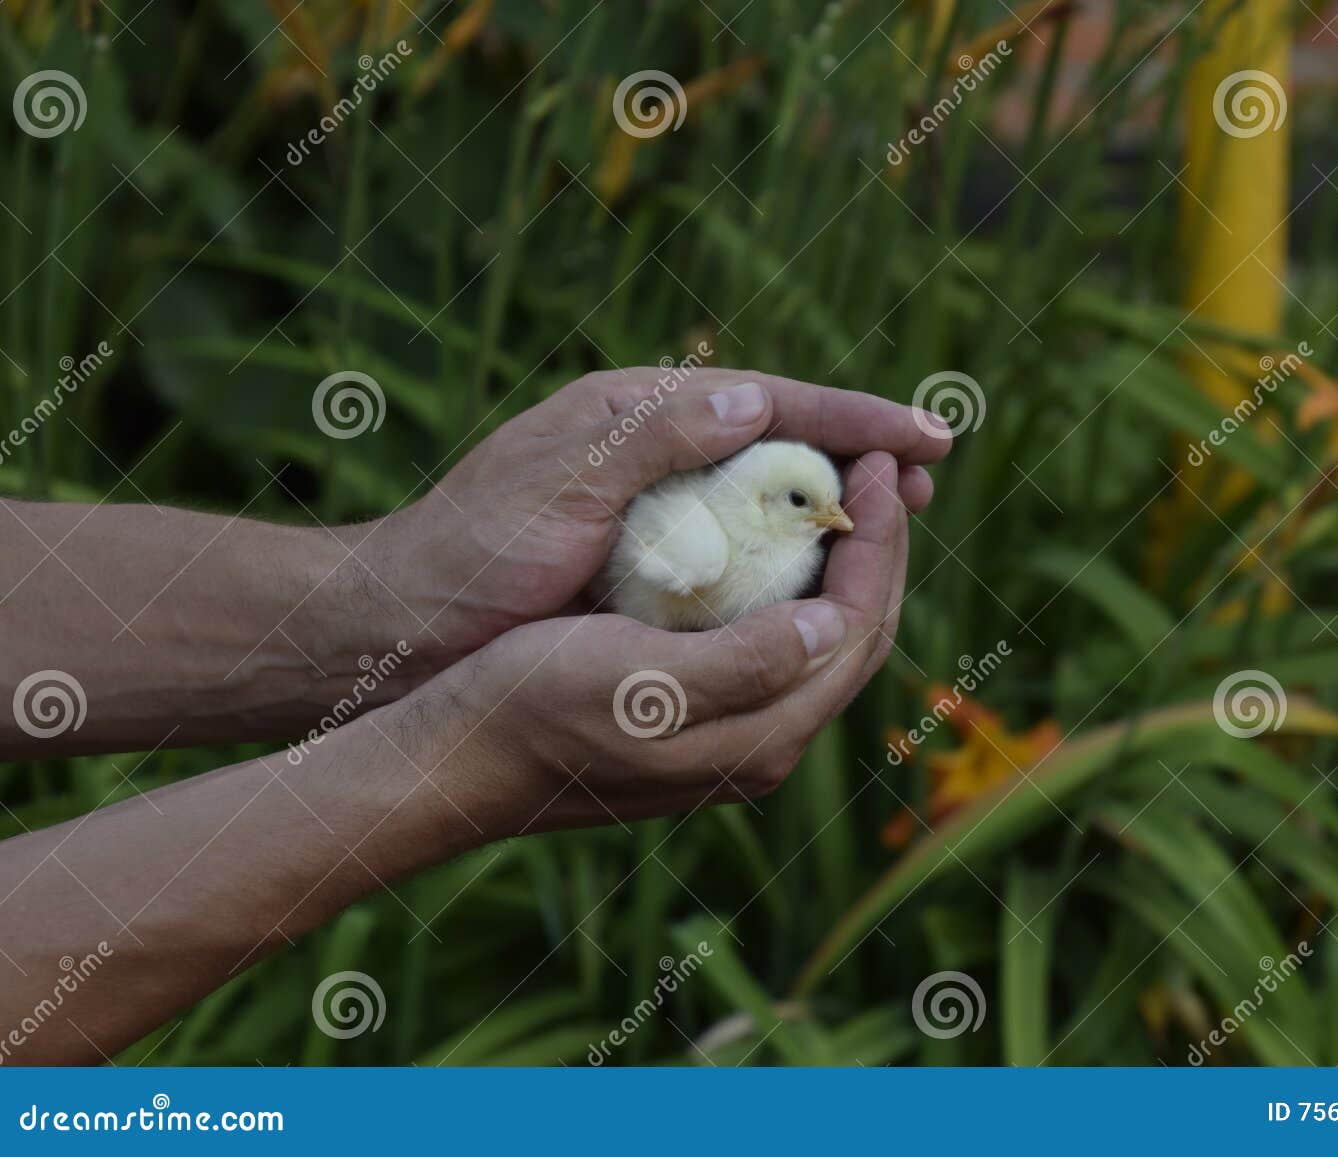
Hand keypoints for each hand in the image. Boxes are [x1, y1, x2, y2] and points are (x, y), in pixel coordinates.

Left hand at [361, 369, 948, 664]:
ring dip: (833, 512)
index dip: (856, 418)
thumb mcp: (554, 484)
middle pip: (783, 444)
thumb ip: (650, 439)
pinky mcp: (650, 563)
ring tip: (895, 525)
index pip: (773, 403)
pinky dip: (787, 563)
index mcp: (641, 413)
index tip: (929, 435)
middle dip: (859, 459)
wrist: (401, 620)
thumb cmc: (467, 548)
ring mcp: (657, 508)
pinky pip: (739, 555)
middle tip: (927, 478)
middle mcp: (659, 451)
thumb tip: (761, 400)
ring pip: (768, 500)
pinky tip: (821, 587)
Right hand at [395, 452, 910, 834]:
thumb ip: (747, 662)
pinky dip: (799, 588)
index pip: (859, 627)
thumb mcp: (640, 679)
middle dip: (878, 550)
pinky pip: (782, 649)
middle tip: (879, 467)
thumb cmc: (533, 704)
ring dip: (844, 568)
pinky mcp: (703, 724)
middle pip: (858, 638)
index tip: (880, 464)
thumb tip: (833, 623)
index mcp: (761, 736)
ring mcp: (734, 739)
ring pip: (824, 643)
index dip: (880, 541)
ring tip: (844, 494)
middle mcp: (764, 747)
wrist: (457, 758)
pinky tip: (781, 544)